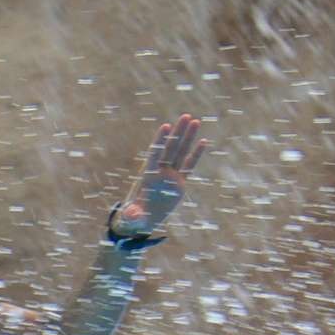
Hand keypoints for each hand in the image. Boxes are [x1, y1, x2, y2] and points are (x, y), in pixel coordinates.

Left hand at [113, 114, 206, 236]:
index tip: (165, 126)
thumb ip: (132, 215)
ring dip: (188, 137)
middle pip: (170, 148)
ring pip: (181, 153)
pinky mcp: (180, 182)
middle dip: (178, 132)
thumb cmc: (135, 217)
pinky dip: (196, 155)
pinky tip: (203, 142)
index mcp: (148, 177)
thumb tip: (131, 215)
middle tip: (185, 116)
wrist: (143, 219)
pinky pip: (189, 166)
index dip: (160, 141)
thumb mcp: (133, 218)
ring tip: (195, 121)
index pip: (155, 154)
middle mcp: (160, 172)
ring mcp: (171, 175)